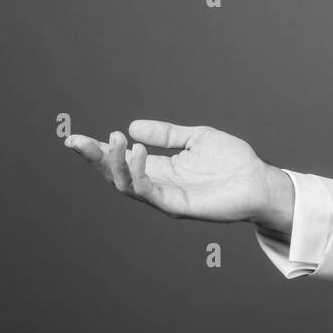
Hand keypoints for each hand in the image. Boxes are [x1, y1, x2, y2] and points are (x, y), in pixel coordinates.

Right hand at [64, 120, 272, 224]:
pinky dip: (137, 173)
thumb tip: (131, 126)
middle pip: (115, 174)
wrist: (260, 180)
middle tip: (77, 141)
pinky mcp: (177, 206)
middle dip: (94, 158)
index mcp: (159, 168)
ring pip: (126, 185)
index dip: (96, 151)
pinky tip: (137, 151)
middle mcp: (158, 184)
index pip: (120, 160)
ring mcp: (165, 197)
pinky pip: (149, 192)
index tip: (73, 138)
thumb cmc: (233, 161)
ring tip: (115, 139)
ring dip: (114, 163)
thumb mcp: (195, 138)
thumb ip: (166, 134)